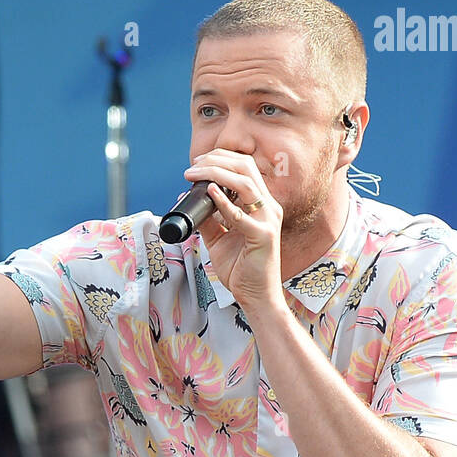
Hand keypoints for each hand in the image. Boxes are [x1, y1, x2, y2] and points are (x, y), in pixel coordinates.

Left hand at [182, 149, 283, 312]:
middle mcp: (268, 208)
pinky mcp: (263, 237)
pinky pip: (241, 215)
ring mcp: (268, 221)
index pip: (244, 168)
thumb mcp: (218, 239)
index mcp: (261, 204)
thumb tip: (188, 200)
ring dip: (216, 174)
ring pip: (245, 183)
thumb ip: (208, 219)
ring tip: (195, 175)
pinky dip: (224, 201)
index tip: (197, 163)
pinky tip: (210, 192)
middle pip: (245, 168)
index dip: (221, 159)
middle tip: (193, 167)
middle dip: (217, 160)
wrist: (256, 296)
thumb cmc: (241, 269)